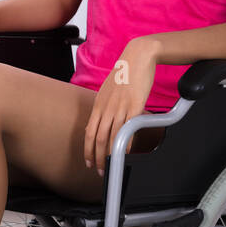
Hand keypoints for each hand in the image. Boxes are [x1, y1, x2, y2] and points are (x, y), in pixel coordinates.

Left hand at [84, 38, 158, 176]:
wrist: (138, 56)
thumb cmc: (125, 73)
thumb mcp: (108, 91)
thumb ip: (105, 106)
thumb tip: (102, 120)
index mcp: (99, 104)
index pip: (89, 132)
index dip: (87, 149)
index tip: (88, 161)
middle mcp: (106, 107)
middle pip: (97, 137)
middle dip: (96, 156)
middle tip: (98, 170)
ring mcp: (120, 107)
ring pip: (111, 135)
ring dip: (110, 153)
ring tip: (110, 165)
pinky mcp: (134, 105)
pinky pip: (128, 128)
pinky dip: (126, 142)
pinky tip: (126, 151)